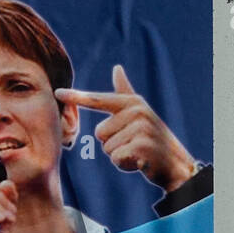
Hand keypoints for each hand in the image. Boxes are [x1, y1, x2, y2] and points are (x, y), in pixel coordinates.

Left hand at [56, 65, 196, 191]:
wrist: (176, 164)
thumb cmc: (153, 138)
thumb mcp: (140, 111)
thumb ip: (125, 91)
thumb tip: (117, 67)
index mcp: (132, 102)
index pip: (98, 99)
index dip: (77, 97)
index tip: (57, 92)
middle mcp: (137, 111)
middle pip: (100, 132)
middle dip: (112, 144)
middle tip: (133, 144)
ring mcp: (141, 128)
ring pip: (107, 148)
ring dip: (119, 155)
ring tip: (137, 152)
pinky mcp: (142, 146)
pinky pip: (116, 158)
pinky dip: (125, 165)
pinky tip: (140, 162)